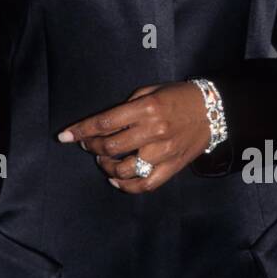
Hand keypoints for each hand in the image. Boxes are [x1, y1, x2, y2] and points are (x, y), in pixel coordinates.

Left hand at [58, 81, 211, 192]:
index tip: (63, 136)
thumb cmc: (178, 96)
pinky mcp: (171, 167)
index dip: (81, 130)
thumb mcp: (150, 91)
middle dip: (92, 147)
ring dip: (106, 167)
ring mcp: (162, 153)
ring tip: (103, 161)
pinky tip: (116, 180)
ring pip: (123, 169)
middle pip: (110, 148)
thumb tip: (103, 124)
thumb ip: (126, 107)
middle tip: (88, 145)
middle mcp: (152, 132)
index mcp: (145, 109)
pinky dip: (126, 186)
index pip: (104, 123)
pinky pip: (144, 184)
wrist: (213, 110)